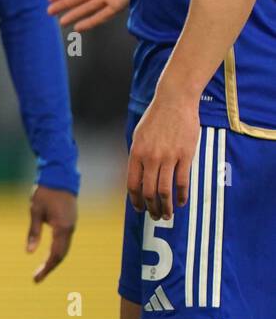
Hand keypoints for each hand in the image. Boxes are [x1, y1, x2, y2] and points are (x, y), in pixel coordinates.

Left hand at [26, 185, 76, 281]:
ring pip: (64, 248)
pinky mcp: (70, 221)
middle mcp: (70, 229)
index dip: (46, 268)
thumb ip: (34, 232)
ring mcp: (72, 225)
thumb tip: (29, 253)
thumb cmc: (45, 192)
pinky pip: (65, 241)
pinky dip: (57, 250)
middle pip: (61, 254)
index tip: (36, 279)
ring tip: (42, 270)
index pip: (55, 254)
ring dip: (54, 259)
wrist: (60, 175)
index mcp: (62, 228)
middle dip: (50, 267)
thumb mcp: (35, 211)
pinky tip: (49, 255)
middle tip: (37, 278)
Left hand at [128, 95, 199, 220]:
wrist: (174, 101)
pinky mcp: (185, 156)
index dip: (135, 200)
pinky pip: (182, 181)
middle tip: (155, 216)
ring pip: (165, 190)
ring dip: (165, 207)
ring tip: (167, 215)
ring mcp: (168, 157)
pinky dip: (180, 195)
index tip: (139, 209)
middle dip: (151, 208)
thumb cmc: (155, 119)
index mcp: (136, 153)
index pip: (133, 184)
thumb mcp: (138, 136)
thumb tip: (137, 176)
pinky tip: (180, 203)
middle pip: (149, 191)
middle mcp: (150, 157)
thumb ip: (138, 156)